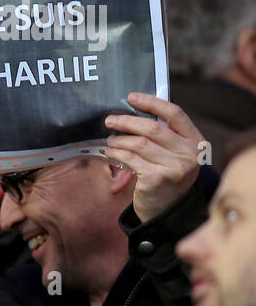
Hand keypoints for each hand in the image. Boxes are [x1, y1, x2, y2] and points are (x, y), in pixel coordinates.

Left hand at [104, 93, 204, 222]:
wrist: (166, 208)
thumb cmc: (166, 174)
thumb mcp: (174, 153)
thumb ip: (164, 134)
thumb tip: (133, 109)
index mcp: (195, 141)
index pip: (175, 113)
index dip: (152, 103)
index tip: (132, 97)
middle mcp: (189, 153)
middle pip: (153, 128)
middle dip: (127, 121)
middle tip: (110, 120)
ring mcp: (174, 167)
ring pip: (138, 144)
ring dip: (119, 140)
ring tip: (110, 141)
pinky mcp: (157, 179)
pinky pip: (130, 159)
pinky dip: (116, 154)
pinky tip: (111, 153)